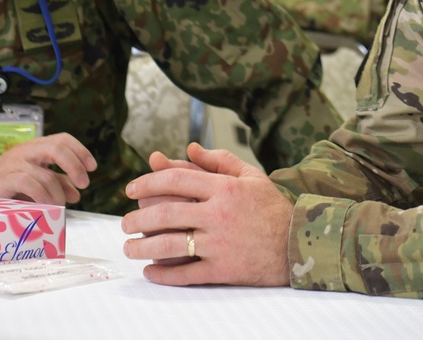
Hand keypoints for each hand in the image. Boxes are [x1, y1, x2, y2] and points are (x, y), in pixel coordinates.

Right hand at [0, 133, 96, 205]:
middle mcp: (23, 151)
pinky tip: (48, 206)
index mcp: (35, 148)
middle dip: (74, 166)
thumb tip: (76, 193)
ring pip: (44, 172)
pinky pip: (28, 182)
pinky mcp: (1, 180)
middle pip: (55, 147)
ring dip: (58, 192)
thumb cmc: (15, 193)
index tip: (93, 167)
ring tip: (60, 205)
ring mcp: (11, 164)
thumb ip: (59, 184)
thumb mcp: (42, 186)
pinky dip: (42, 195)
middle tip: (84, 184)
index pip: (61, 139)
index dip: (80, 150)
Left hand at [121, 143, 291, 286]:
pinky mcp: (223, 269)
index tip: (131, 188)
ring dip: (143, 247)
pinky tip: (151, 271)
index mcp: (224, 188)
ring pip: (170, 244)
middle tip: (125, 223)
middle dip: (138, 218)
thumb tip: (189, 148)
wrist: (298, 244)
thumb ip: (219, 160)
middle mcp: (218, 214)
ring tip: (130, 247)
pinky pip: (186, 274)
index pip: (176, 180)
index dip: (147, 182)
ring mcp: (219, 243)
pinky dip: (164, 274)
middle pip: (166, 213)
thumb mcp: (251, 176)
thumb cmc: (272, 208)